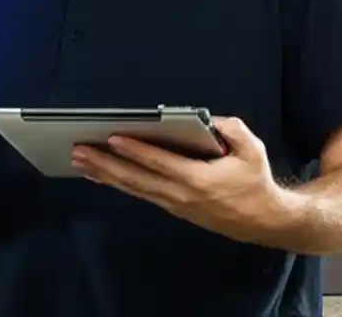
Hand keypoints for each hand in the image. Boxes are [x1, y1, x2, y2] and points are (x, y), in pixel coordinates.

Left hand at [71, 117, 284, 243]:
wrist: (264, 221)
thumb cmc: (255, 181)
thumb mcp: (252, 149)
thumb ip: (230, 129)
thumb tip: (207, 120)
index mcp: (199, 180)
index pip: (160, 163)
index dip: (135, 150)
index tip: (112, 137)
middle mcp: (180, 195)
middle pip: (136, 178)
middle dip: (105, 163)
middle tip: (78, 150)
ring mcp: (174, 204)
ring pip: (133, 188)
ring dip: (104, 175)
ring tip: (80, 161)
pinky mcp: (172, 208)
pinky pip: (140, 193)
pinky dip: (118, 183)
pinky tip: (101, 175)